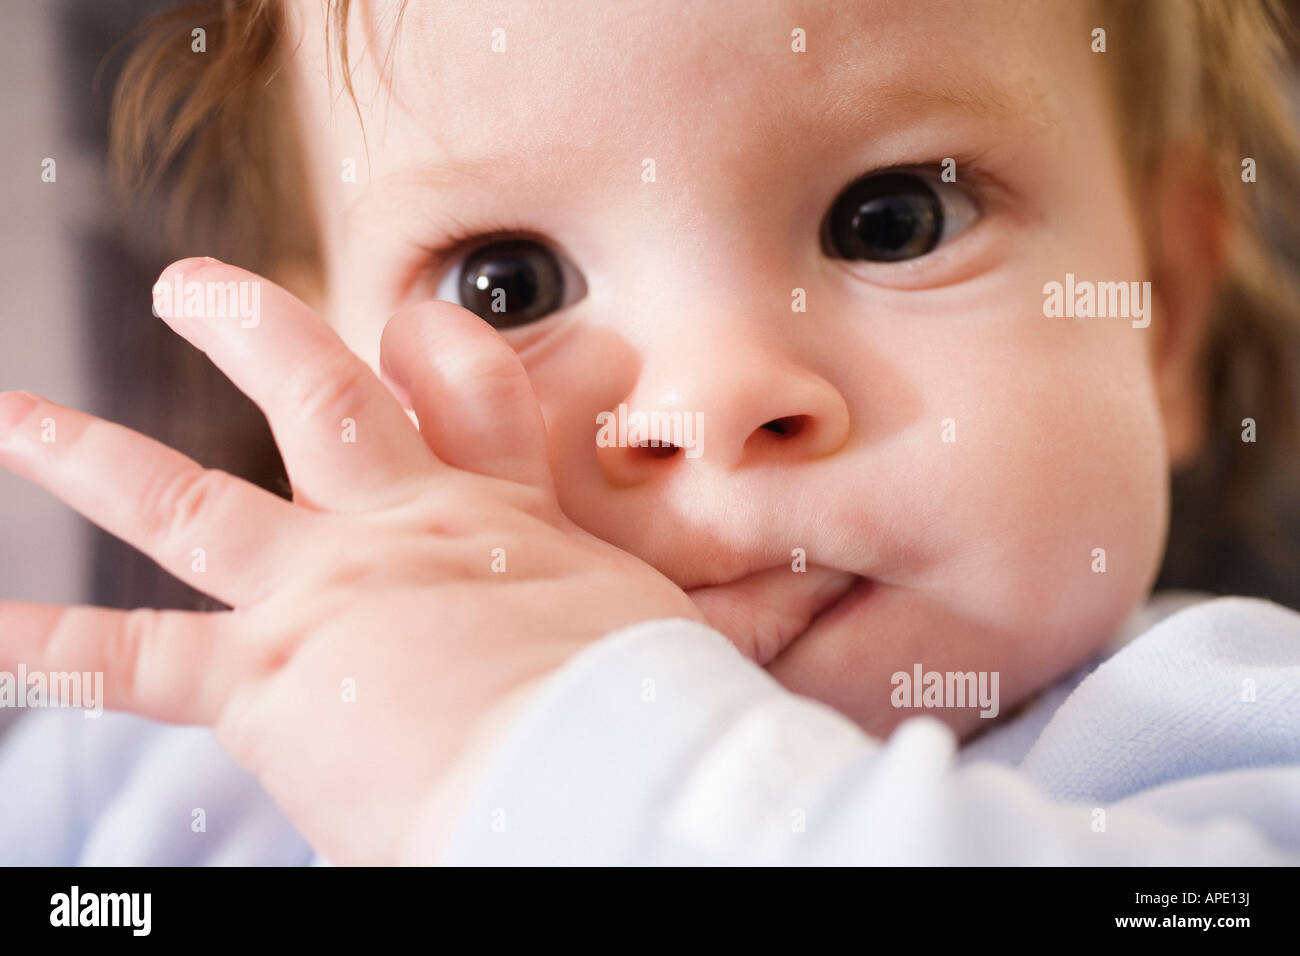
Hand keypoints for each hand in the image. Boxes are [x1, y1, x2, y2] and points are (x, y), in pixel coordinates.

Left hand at [0, 257, 703, 863]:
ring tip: (21, 420)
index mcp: (508, 523)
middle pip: (323, 399)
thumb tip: (820, 596)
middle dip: (266, 336)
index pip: (475, 407)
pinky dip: (47, 646)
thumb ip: (737, 612)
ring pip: (191, 499)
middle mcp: (405, 529)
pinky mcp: (272, 675)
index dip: (448, 357)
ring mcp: (325, 590)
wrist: (604, 767)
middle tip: (211, 290)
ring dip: (96, 455)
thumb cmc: (651, 714)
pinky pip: (131, 661)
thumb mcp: (695, 643)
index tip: (421, 324)